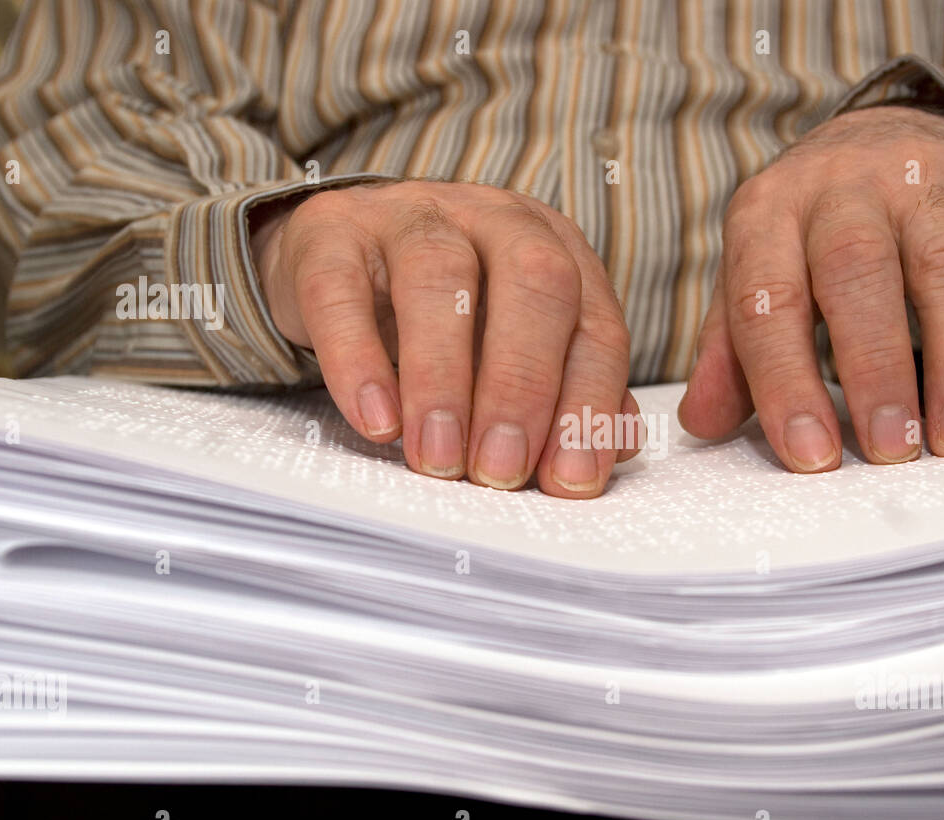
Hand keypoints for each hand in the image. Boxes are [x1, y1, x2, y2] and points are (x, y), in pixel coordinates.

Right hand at [252, 181, 639, 497]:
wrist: (338, 254)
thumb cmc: (447, 312)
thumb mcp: (514, 346)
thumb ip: (569, 390)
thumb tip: (612, 446)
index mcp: (556, 248)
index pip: (594, 325)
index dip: (586, 405)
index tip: (568, 480)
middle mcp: (495, 218)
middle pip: (534, 282)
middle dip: (524, 386)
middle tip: (502, 469)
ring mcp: (411, 214)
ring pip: (439, 279)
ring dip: (443, 380)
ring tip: (438, 457)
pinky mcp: (332, 231)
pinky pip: (342, 290)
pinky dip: (358, 362)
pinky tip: (377, 420)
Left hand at [678, 106, 943, 469]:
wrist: (877, 137)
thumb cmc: (808, 234)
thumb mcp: (753, 279)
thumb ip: (731, 354)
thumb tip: (703, 422)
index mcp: (766, 213)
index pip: (767, 301)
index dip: (787, 383)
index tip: (813, 454)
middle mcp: (840, 185)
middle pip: (857, 271)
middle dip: (876, 369)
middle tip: (893, 450)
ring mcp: (920, 175)